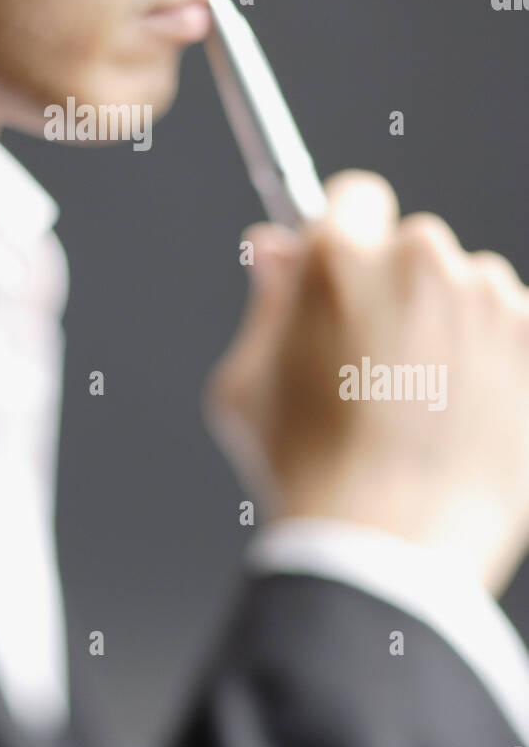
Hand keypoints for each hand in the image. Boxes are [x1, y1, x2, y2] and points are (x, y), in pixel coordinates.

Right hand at [203, 170, 528, 596]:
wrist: (387, 549)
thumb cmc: (304, 470)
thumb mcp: (246, 383)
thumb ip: (265, 302)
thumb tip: (272, 250)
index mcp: (340, 255)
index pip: (355, 196)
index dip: (345, 237)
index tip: (347, 277)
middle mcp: (421, 260)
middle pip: (413, 245)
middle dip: (397, 288)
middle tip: (378, 361)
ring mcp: (489, 301)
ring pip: (471, 288)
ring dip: (451, 324)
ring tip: (424, 403)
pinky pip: (514, 330)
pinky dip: (496, 362)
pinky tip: (465, 417)